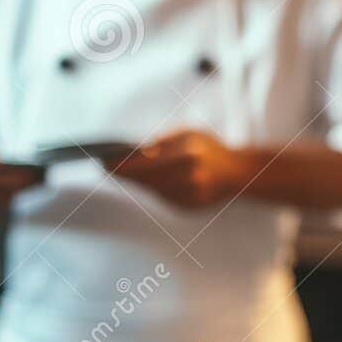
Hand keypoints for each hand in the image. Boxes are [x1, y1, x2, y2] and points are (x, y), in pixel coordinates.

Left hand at [107, 129, 251, 208]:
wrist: (238, 173)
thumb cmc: (210, 149)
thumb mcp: (189, 134)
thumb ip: (163, 142)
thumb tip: (134, 151)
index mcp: (189, 155)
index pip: (146, 163)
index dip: (122, 164)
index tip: (104, 160)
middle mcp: (189, 177)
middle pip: (145, 179)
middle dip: (125, 172)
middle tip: (106, 166)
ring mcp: (190, 195)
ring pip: (152, 189)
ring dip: (138, 180)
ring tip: (123, 172)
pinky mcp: (189, 207)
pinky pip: (163, 197)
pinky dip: (154, 188)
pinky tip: (146, 180)